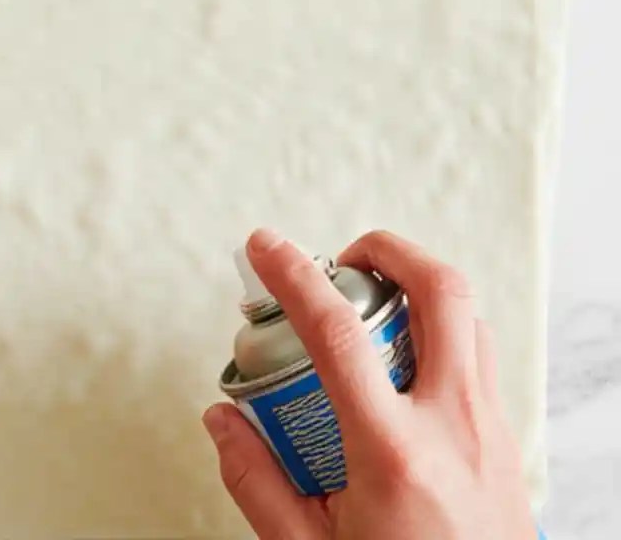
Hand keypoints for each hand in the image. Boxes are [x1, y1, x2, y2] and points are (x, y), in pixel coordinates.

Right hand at [203, 229, 535, 539]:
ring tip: (372, 303)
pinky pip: (481, 357)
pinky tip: (404, 362)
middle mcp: (454, 425)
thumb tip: (221, 421)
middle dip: (387, 249)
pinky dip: (443, 332)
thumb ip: (256, 480)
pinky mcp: (507, 442)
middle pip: (439, 292)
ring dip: (419, 289)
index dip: (293, 276)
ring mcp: (490, 429)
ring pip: (470, 318)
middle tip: (342, 256)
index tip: (265, 248)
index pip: (337, 333)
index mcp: (393, 451)